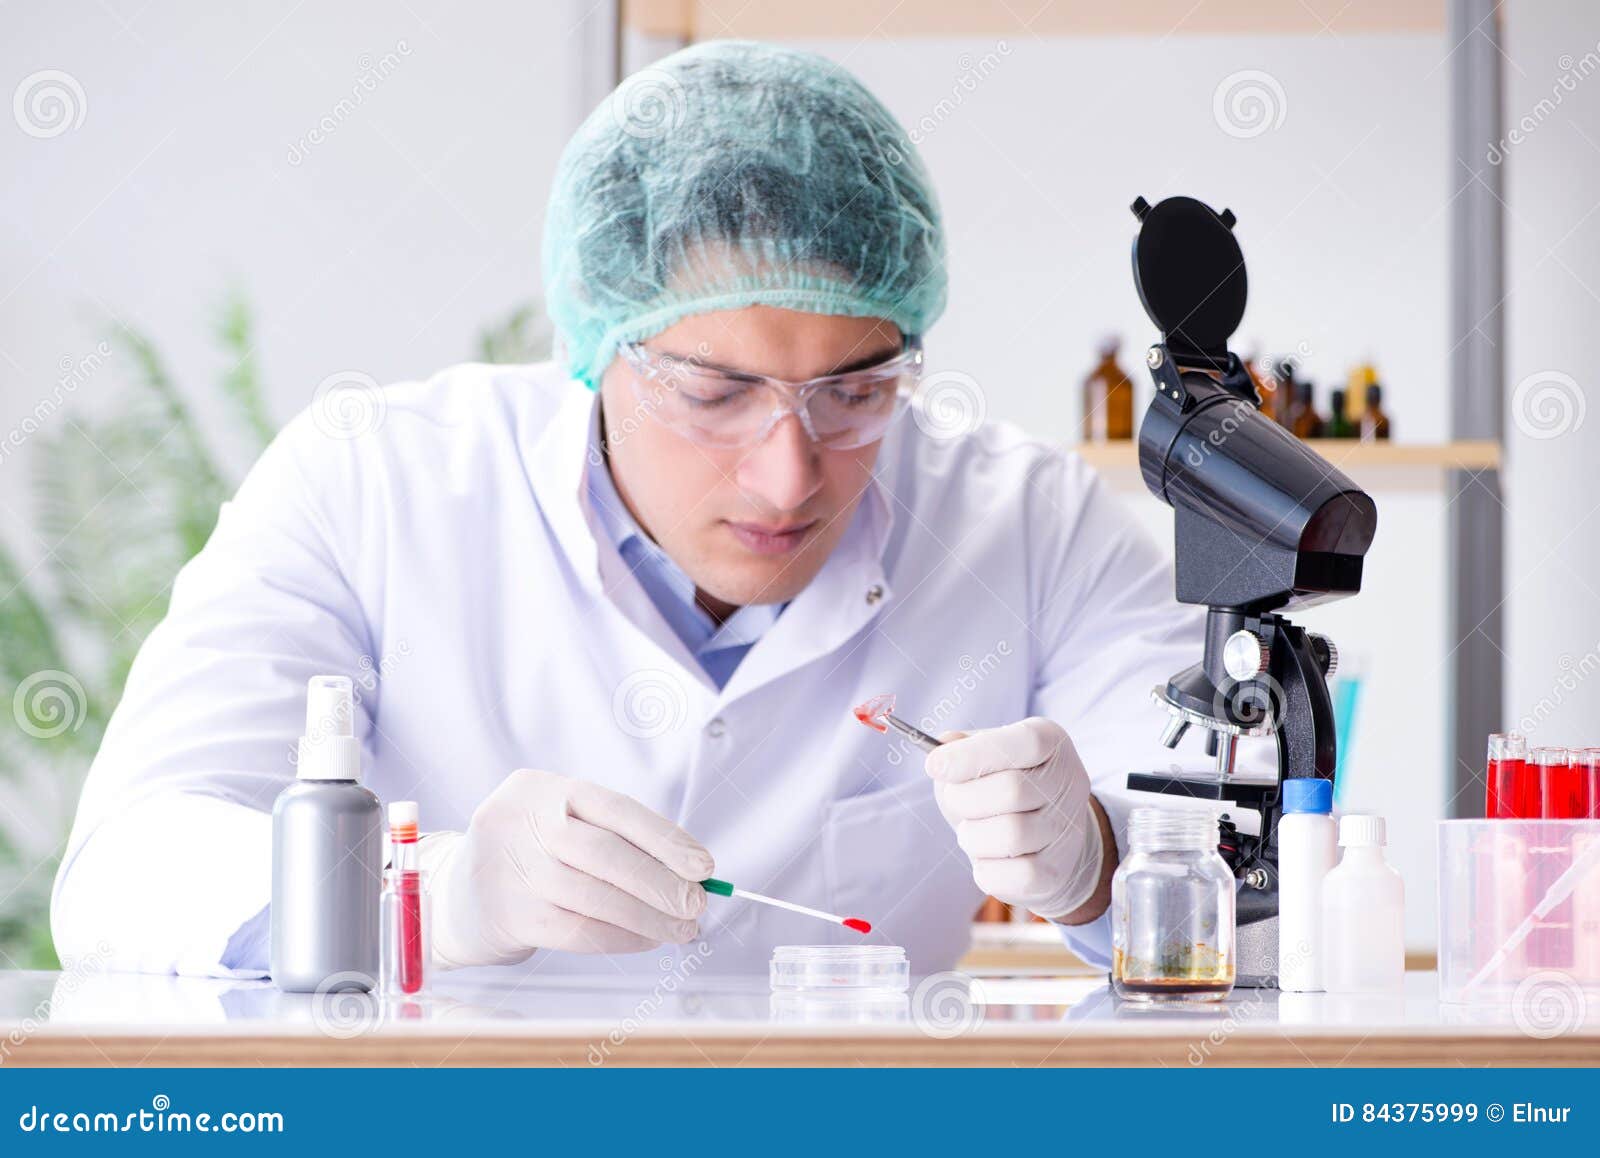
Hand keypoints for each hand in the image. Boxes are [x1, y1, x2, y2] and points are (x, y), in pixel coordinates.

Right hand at [423, 769, 713, 967]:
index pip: (616, 809)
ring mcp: (509, 869)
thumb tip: (688, 870)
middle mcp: (520, 822)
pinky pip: (578, 931)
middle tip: (696, 904)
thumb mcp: (558, 824)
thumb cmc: (530, 854)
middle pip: (605, 853)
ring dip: (648, 918)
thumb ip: (614, 837)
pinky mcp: (508, 915)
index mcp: (541, 788)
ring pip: (595, 898)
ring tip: (680, 929)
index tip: (703, 866)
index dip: (666, 838)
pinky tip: (645, 940)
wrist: (457, 896)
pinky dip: (621, 938)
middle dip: (660, 883)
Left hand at [925, 717, 1103, 919]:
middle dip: (965, 798)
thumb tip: (940, 751)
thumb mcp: (983, 755)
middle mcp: (1069, 782)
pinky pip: (1015, 875)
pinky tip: (986, 858)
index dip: (974, 755)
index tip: (934, 766)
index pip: (1025, 743)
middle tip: (956, 801)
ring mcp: (1067, 829)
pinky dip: (986, 870)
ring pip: (1011, 835)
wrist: (1041, 836)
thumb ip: (960, 747)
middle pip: (1012, 790)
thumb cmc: (1000, 785)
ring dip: (973, 836)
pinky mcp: (1057, 870)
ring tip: (972, 831)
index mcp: (1050, 741)